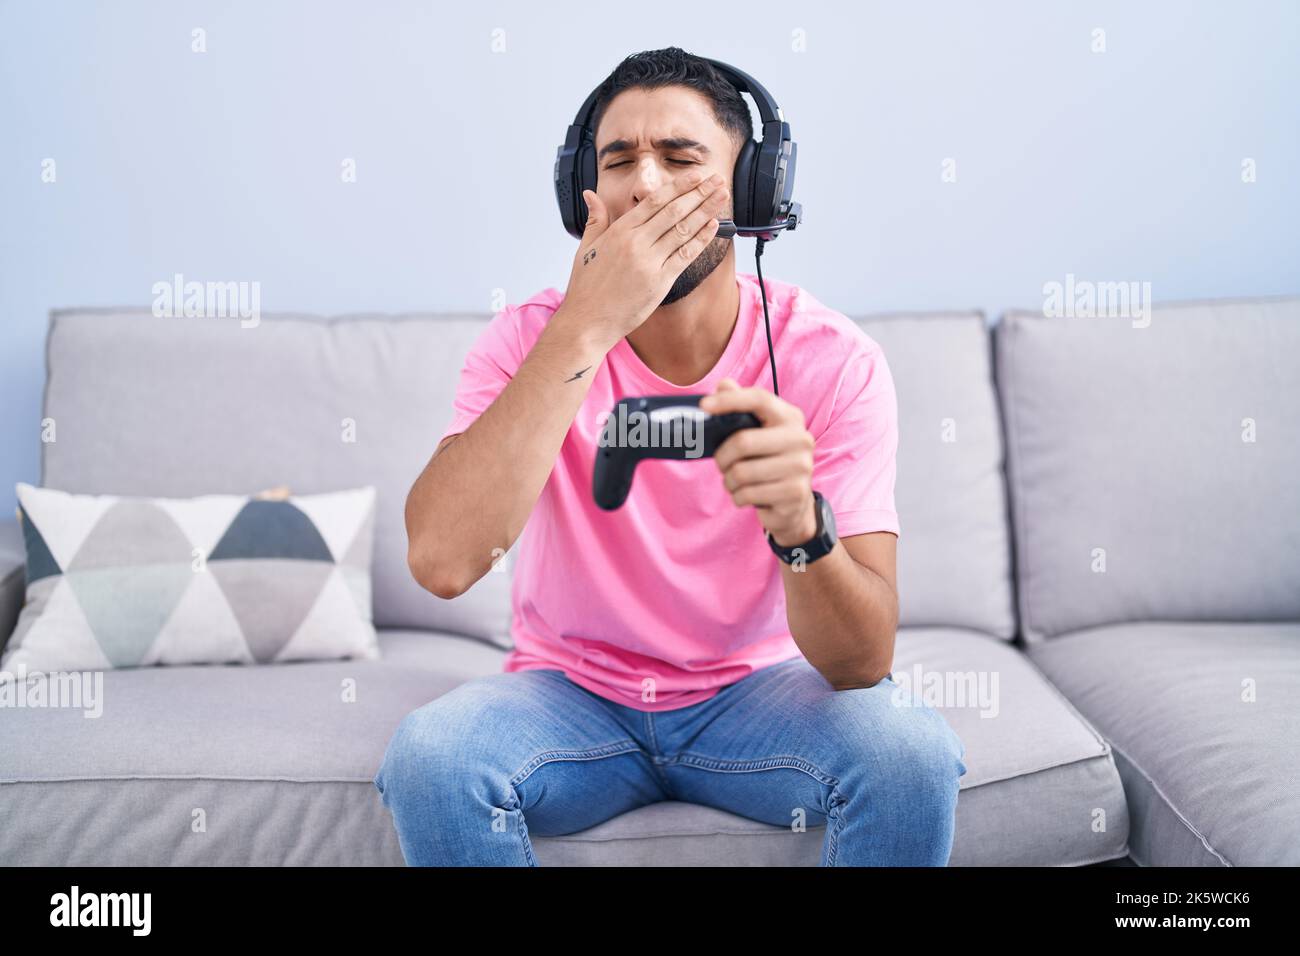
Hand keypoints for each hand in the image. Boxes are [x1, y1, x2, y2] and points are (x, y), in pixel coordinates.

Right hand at [557, 172, 730, 350]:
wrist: (588, 321)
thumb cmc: (586, 287)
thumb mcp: (586, 247)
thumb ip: (595, 218)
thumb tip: (590, 194)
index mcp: (619, 230)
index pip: (655, 200)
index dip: (679, 186)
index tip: (696, 175)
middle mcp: (636, 242)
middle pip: (674, 210)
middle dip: (699, 192)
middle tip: (717, 179)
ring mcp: (649, 262)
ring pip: (684, 229)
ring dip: (706, 210)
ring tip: (722, 196)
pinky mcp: (659, 282)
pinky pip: (685, 256)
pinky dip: (701, 240)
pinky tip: (714, 226)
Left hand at [700, 378, 817, 546]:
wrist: (794, 503)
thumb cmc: (768, 461)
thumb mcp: (758, 433)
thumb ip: (741, 408)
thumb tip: (724, 384)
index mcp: (790, 417)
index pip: (759, 399)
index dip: (729, 400)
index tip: (703, 406)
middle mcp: (801, 438)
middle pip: (743, 441)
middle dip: (722, 457)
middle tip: (721, 464)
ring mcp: (801, 466)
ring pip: (742, 472)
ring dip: (729, 481)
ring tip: (735, 482)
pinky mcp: (795, 493)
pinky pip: (748, 494)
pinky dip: (738, 497)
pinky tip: (746, 495)